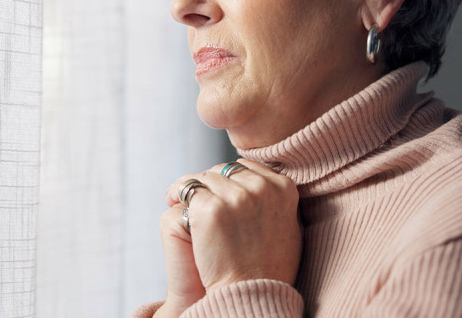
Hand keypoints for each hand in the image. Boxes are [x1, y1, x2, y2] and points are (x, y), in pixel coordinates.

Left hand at [161, 158, 301, 310]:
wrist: (250, 295)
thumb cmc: (268, 268)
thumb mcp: (287, 226)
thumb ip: (274, 199)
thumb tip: (258, 181)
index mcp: (283, 187)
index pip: (246, 166)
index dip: (229, 179)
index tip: (219, 193)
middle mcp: (261, 187)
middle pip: (224, 169)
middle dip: (210, 184)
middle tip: (199, 201)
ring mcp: (236, 196)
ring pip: (204, 177)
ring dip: (192, 189)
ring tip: (184, 202)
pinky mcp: (210, 208)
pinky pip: (187, 189)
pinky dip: (176, 195)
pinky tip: (173, 203)